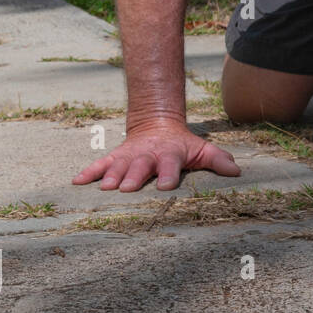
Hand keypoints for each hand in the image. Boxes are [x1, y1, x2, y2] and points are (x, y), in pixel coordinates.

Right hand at [72, 118, 240, 191]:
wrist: (157, 124)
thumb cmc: (182, 145)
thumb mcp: (201, 149)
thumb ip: (218, 159)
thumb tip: (237, 171)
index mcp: (170, 155)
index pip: (170, 165)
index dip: (169, 174)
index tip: (166, 186)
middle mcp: (148, 155)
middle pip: (141, 166)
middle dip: (134, 177)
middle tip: (126, 188)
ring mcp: (130, 156)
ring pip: (119, 166)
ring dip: (110, 176)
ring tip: (103, 187)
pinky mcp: (116, 157)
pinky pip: (100, 164)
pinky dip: (88, 172)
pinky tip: (76, 182)